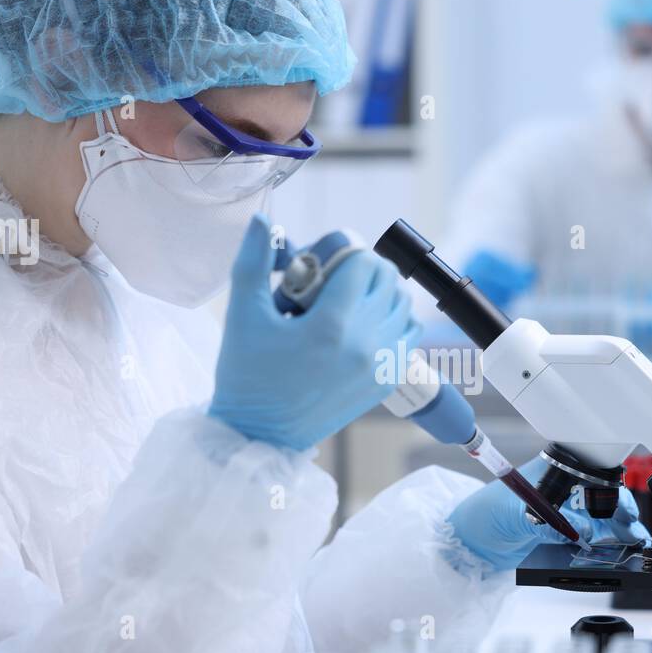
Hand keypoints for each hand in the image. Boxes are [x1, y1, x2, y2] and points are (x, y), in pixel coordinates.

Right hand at [209, 216, 421, 450]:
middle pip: (389, 281)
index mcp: (331, 325)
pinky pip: (408, 336)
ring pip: (404, 306)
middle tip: (335, 280)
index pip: (365, 264)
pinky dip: (393, 322)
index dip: (347, 254)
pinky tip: (365, 326)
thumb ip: (253, 261)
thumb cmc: (246, 375)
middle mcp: (365, 344)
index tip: (326, 264)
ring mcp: (380, 366)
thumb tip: (262, 218)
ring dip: (382, 294)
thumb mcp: (242, 315)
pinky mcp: (385, 383)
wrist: (260, 434)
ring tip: (350, 303)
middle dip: (364, 271)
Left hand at [447, 457, 648, 570]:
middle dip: (619, 512)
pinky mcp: (557, 532)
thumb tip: (579, 529)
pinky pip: (586, 535)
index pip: (588, 477)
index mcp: (548, 474)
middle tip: (632, 532)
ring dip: (615, 528)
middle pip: (599, 497)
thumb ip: (547, 522)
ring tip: (631, 541)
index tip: (623, 511)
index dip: (610, 493)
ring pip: (596, 516)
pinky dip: (601, 542)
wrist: (467, 541)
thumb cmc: (482, 516)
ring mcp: (559, 511)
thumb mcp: (514, 516)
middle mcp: (558, 489)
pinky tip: (613, 548)